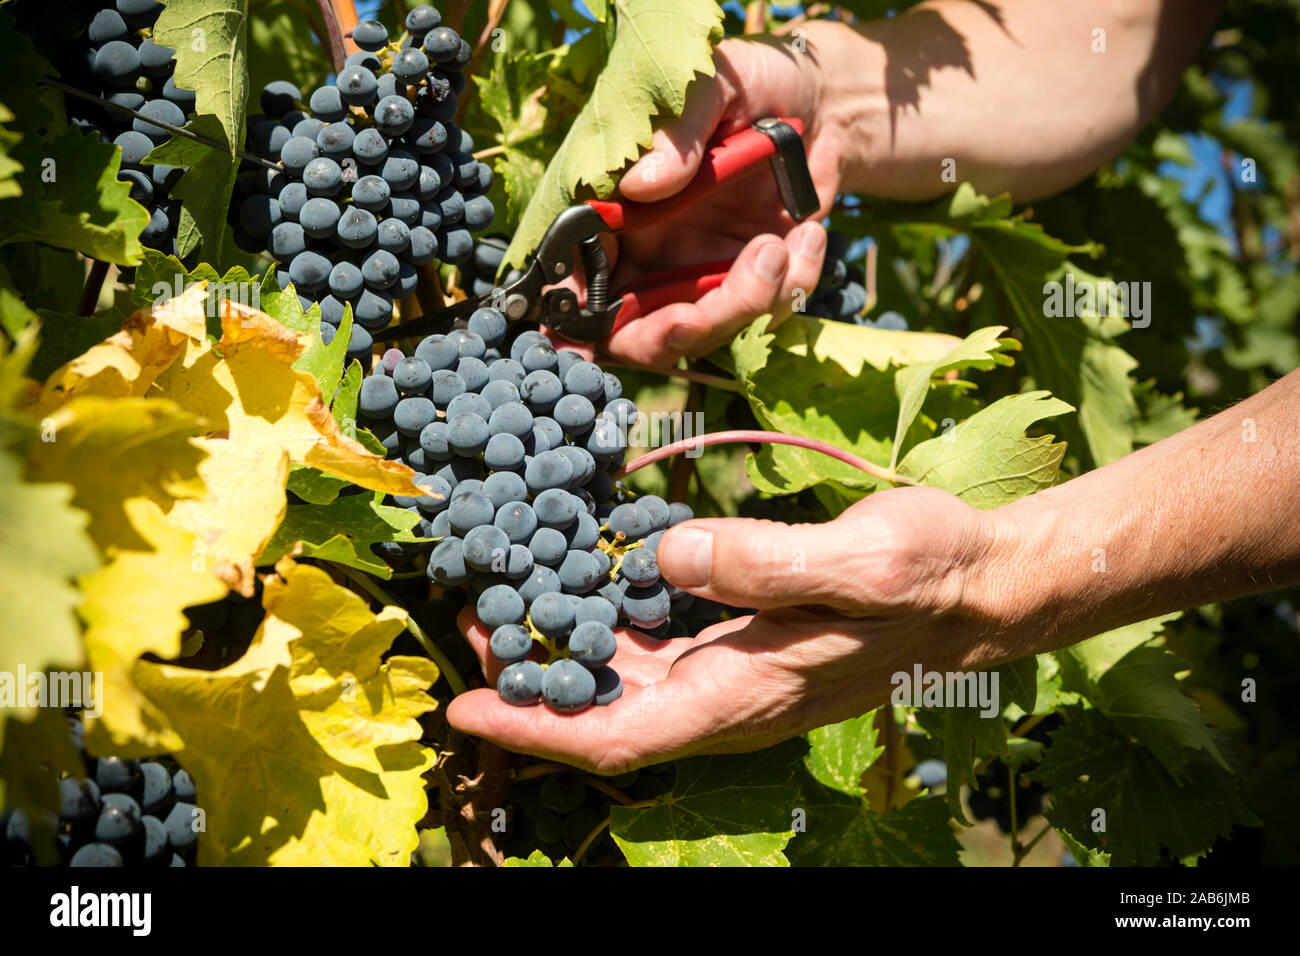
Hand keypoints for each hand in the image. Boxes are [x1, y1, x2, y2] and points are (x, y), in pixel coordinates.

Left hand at [445, 486, 1021, 774]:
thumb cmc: (932, 577)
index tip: (465, 707)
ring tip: (507, 600)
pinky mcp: (747, 636)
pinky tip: (589, 574)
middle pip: (606, 713)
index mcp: (747, 694)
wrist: (984, 584)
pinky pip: (662, 643)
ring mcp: (738, 670)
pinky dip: (613, 617)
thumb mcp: (864, 563)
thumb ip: (768, 564)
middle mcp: (731, 694)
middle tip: (472, 628)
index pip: (619, 737)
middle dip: (532, 684)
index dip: (537, 729)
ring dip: (565, 650)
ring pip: (628, 680)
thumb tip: (668, 554)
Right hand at [557, 32, 850, 369]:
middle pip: (636, 331)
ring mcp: (697, 272)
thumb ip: (676, 132)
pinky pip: (764, 312)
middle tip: (712, 310)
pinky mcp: (750, 280)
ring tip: (779, 245)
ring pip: (704, 331)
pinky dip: (791, 285)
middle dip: (676, 331)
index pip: (574, 281)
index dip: (577, 322)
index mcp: (613, 209)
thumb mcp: (712, 86)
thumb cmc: (752, 80)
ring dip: (744, 305)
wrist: (822, 100)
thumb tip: (641, 185)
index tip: (603, 337)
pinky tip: (808, 236)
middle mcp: (646, 251)